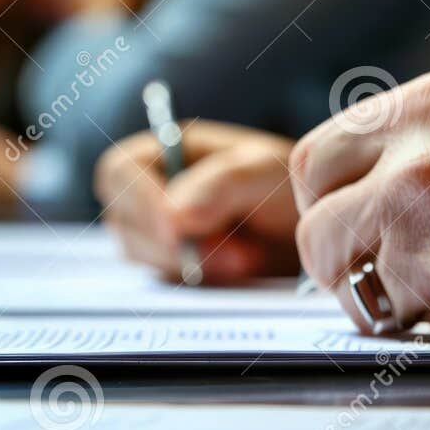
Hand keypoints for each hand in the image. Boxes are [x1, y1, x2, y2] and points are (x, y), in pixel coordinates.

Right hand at [95, 120, 299, 283]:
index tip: (176, 230)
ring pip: (142, 255)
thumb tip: (174, 216)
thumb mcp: (266, 171)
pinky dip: (199, 280)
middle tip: (238, 254)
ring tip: (249, 258)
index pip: (121, 171)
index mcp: (167, 149)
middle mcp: (151, 188)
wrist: (308, 230)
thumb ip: (223, 184)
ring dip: (191, 264)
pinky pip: (164, 279)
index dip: (140, 200)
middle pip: (125, 219)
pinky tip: (239, 271)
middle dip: (174, 243)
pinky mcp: (168, 265)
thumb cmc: (285, 186)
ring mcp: (155, 230)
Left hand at [290, 68, 429, 341]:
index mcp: (426, 105)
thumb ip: (418, 148)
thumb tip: (358, 199)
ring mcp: (429, 225)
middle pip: (315, 228)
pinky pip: (407, 326)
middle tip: (385, 276)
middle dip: (340, 261)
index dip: (327, 206)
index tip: (351, 228)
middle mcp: (414, 158)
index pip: (315, 162)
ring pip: (354, 286)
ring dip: (391, 300)